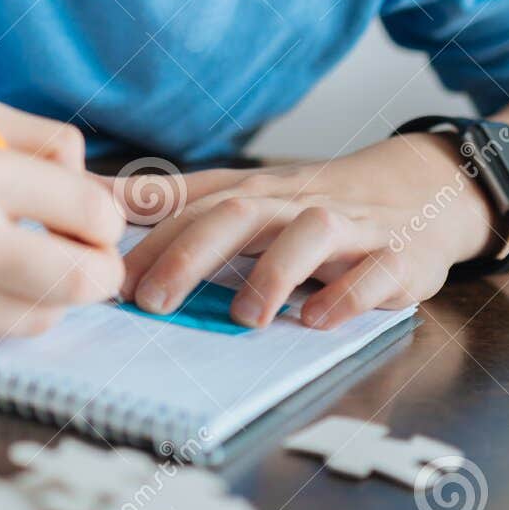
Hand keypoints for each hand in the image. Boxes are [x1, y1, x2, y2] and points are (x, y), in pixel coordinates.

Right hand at [0, 101, 124, 340]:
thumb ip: (42, 141)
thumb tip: (98, 187)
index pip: (93, 215)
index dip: (102, 216)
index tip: (86, 211)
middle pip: (88, 281)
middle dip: (97, 265)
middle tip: (77, 245)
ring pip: (49, 315)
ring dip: (52, 290)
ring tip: (17, 253)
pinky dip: (4, 307)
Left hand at [111, 132, 506, 330]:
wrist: (417, 191)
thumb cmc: (311, 205)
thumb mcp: (243, 196)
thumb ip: (174, 203)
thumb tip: (91, 198)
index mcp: (252, 192)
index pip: (191, 205)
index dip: (147, 238)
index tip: (106, 275)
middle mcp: (293, 203)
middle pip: (237, 212)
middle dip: (189, 254)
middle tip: (151, 300)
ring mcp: (347, 227)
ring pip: (308, 232)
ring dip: (272, 271)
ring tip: (244, 316)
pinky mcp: (395, 256)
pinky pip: (375, 270)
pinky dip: (347, 293)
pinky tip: (319, 318)